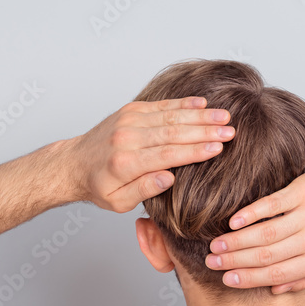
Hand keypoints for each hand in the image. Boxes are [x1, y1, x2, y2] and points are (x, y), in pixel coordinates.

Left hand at [71, 97, 234, 212]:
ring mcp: (129, 120)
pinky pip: (161, 106)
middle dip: (205, 130)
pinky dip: (183, 104)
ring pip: (171, 116)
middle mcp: (127, 138)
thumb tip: (169, 178)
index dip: (195, 151)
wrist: (73, 163)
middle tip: (230, 130)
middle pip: (174, 132)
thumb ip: (143, 190)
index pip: (168, 154)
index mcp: (126, 163)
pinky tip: (202, 103)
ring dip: (200, 115)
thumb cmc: (98, 186)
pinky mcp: (131, 111)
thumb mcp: (118, 202)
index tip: (219, 148)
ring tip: (224, 116)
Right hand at [205, 164, 304, 292]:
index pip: (278, 274)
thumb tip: (275, 290)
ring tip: (217, 245)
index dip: (249, 279)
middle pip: (268, 255)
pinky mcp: (304, 191)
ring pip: (266, 233)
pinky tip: (233, 222)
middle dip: (236, 261)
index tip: (226, 280)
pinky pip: (272, 205)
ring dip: (237, 241)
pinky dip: (250, 214)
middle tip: (213, 263)